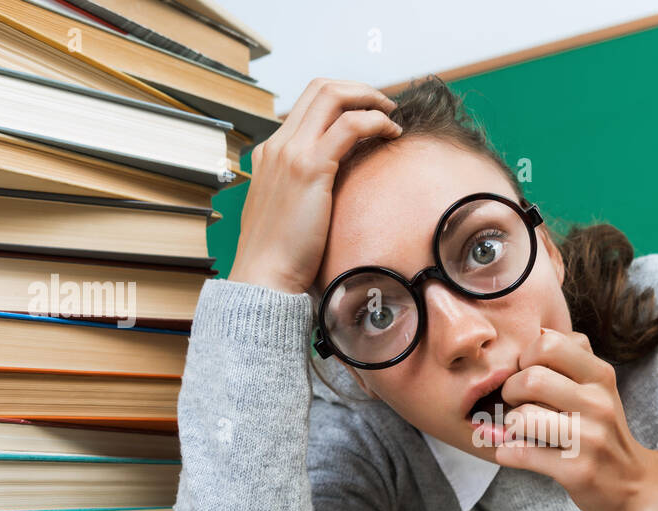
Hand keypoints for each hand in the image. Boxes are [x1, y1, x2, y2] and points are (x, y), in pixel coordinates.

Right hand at [228, 78, 402, 294]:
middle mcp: (278, 145)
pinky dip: (375, 121)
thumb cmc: (281, 256)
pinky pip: (350, 126)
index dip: (343, 100)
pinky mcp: (310, 169)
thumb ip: (303, 192)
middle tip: (386, 106)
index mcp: (271, 153)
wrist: (264, 276)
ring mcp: (291, 153)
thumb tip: (333, 191)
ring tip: (393, 116)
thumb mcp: (288, 212)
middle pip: (320, 88)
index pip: (308, 104)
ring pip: (333, 96)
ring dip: (369, 98)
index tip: (368, 114)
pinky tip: (392, 133)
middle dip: (359, 89)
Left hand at [487, 329, 657, 510]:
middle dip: (510, 392)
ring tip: (519, 430)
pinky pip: (521, 454)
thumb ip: (572, 358)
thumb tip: (536, 331)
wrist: (634, 484)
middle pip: (529, 379)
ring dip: (510, 425)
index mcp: (600, 376)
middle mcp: (598, 403)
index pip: (548, 343)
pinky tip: (513, 452)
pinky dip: (507, 453)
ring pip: (522, 417)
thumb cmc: (603, 430)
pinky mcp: (577, 470)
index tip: (527, 373)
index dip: (526, 357)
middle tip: (516, 404)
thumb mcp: (599, 387)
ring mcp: (589, 438)